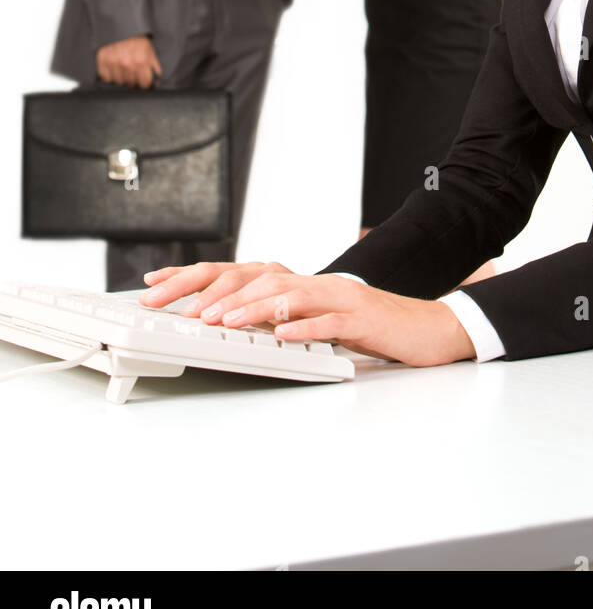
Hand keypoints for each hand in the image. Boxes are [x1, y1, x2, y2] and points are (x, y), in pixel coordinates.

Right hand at [96, 35, 161, 87]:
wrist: (123, 27)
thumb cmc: (137, 39)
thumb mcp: (151, 52)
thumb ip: (154, 68)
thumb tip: (155, 82)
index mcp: (141, 62)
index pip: (144, 84)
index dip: (145, 82)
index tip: (143, 80)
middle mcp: (126, 64)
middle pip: (130, 84)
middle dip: (133, 79)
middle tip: (132, 70)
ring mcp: (113, 62)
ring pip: (118, 82)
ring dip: (121, 77)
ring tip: (123, 67)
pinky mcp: (102, 60)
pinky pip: (106, 78)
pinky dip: (110, 75)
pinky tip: (114, 68)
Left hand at [139, 261, 475, 365]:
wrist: (421, 327)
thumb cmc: (364, 327)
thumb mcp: (311, 320)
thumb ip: (273, 317)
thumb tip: (220, 323)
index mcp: (296, 283)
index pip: (237, 273)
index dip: (194, 276)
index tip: (155, 284)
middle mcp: (312, 283)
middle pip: (256, 279)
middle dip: (213, 293)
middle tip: (178, 309)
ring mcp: (336, 298)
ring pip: (288, 296)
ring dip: (252, 309)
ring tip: (222, 322)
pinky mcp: (360, 317)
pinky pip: (328, 321)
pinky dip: (303, 326)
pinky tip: (282, 335)